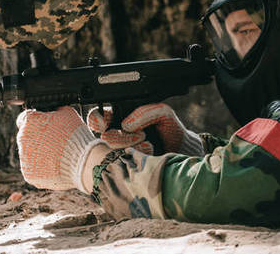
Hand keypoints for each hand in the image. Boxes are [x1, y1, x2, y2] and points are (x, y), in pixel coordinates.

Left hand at [16, 106, 106, 191]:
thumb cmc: (76, 135)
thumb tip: (52, 110)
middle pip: (26, 137)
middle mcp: (22, 138)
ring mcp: (24, 157)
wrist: (83, 162)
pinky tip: (53, 166)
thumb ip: (53, 110)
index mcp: (29, 120)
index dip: (35, 122)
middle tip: (54, 144)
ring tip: (56, 156)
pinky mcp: (28, 173)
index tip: (42, 127)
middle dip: (37, 139)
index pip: (24, 118)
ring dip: (38, 154)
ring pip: (28, 154)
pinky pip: (32, 169)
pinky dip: (40, 169)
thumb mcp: (66, 111)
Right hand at [87, 103, 203, 155]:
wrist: (183, 153)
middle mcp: (117, 136)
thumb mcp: (162, 113)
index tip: (103, 124)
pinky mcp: (127, 168)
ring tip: (149, 145)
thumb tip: (126, 125)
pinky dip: (136, 158)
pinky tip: (148, 156)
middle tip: (141, 135)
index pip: (98, 117)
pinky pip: (123, 165)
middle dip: (122, 137)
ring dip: (132, 147)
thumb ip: (145, 111)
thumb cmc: (171, 130)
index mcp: (120, 119)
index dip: (96, 120)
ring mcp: (121, 153)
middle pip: (105, 137)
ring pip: (113, 151)